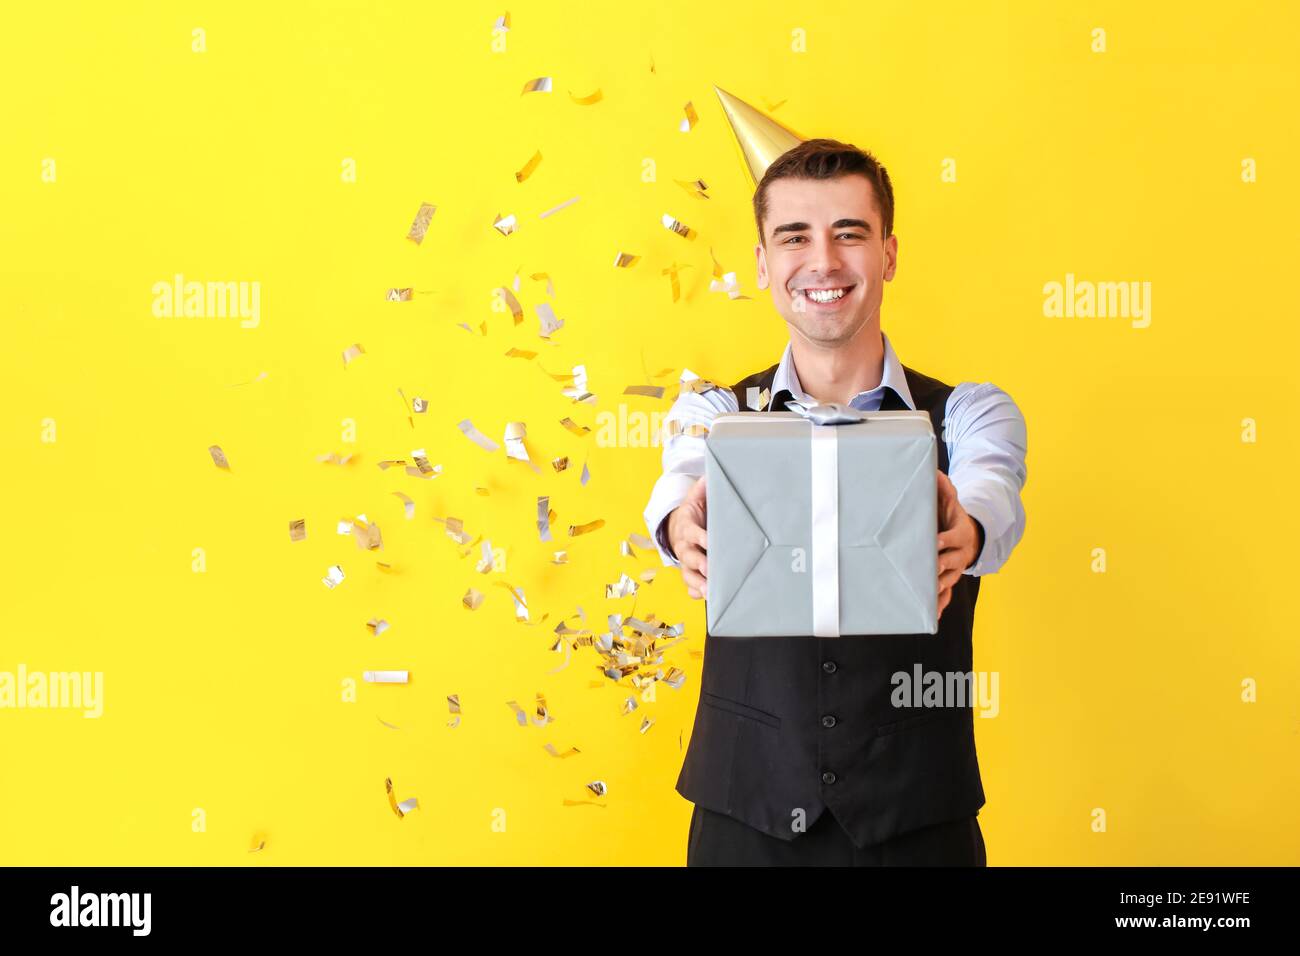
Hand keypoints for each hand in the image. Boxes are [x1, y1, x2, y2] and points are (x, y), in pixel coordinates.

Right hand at [667, 477, 707, 599]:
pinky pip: (689, 586)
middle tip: (709, 570)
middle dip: (699, 564)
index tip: (710, 542)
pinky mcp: (689, 573)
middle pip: (689, 557)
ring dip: (698, 584)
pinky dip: (695, 593)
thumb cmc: (693, 514)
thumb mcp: (695, 498)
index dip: (701, 537)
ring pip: (688, 575)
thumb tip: (709, 475)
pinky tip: (704, 598)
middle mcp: (684, 547)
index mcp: (687, 528)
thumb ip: (703, 488)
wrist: (677, 528)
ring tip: (709, 592)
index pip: (694, 533)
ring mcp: (685, 562)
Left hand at [936, 470, 980, 620]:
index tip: (934, 543)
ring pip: (948, 581)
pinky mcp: (948, 580)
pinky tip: (930, 616)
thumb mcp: (951, 502)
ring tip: (928, 597)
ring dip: (938, 590)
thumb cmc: (952, 517)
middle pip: (950, 563)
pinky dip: (939, 605)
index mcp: (960, 534)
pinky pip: (945, 595)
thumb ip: (944, 488)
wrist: (967, 537)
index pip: (952, 538)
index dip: (943, 541)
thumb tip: (934, 470)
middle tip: (929, 571)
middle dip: (939, 568)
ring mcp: (955, 570)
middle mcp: (959, 555)